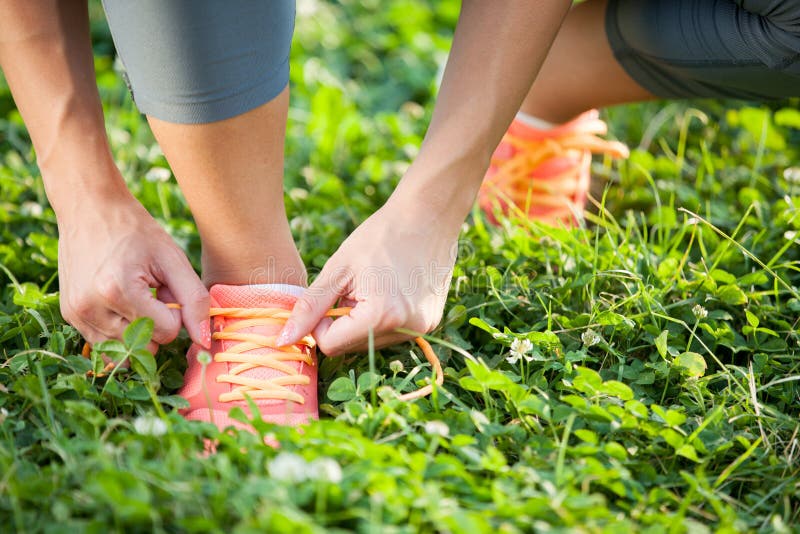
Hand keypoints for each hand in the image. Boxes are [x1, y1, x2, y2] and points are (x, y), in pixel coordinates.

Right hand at [57, 187, 209, 352]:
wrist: (90, 208)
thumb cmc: (136, 231)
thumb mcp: (173, 259)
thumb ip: (194, 300)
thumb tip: (204, 341)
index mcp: (118, 290)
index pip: (166, 333)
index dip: (174, 313)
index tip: (166, 288)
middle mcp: (91, 307)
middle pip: (145, 345)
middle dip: (156, 322)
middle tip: (150, 291)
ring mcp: (76, 313)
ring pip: (125, 349)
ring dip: (138, 327)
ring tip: (134, 294)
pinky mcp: (69, 315)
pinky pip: (104, 344)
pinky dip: (119, 329)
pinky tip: (120, 302)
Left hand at [277, 192, 460, 355]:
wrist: (428, 216)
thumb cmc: (380, 236)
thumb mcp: (338, 269)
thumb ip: (309, 308)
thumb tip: (282, 341)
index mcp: (381, 316)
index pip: (331, 346)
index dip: (322, 323)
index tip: (332, 295)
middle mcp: (406, 329)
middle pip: (352, 348)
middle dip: (343, 323)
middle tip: (354, 288)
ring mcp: (422, 329)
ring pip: (371, 343)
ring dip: (363, 322)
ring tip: (375, 287)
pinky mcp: (429, 325)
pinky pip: (392, 334)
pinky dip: (382, 319)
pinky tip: (390, 291)